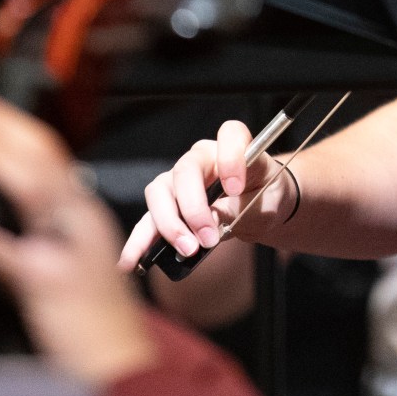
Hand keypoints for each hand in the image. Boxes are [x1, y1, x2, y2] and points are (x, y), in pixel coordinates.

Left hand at [0, 81, 158, 385]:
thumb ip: (45, 227)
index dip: (12, 125)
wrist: (124, 363)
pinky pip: (0, 250)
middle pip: (40, 157)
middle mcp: (79, 219)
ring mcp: (64, 248)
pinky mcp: (44, 283)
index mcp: (83, 212)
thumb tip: (12, 198)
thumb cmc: (98, 318)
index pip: (48, 153)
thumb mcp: (74, 259)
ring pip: (29, 186)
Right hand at [118, 119, 296, 270]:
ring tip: (186, 250)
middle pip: (185, 171)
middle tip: (208, 238)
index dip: (231, 157)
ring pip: (160, 193)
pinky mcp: (168, 206)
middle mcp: (202, 158)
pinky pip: (149, 220)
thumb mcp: (265, 204)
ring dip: (169, 224)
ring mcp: (180, 180)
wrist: (260, 208)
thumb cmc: (265, 197)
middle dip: (193, 208)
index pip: (230, 134)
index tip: (235, 188)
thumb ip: (238, 211)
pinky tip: (131, 261)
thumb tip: (207, 227)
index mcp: (234, 147)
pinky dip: (140, 241)